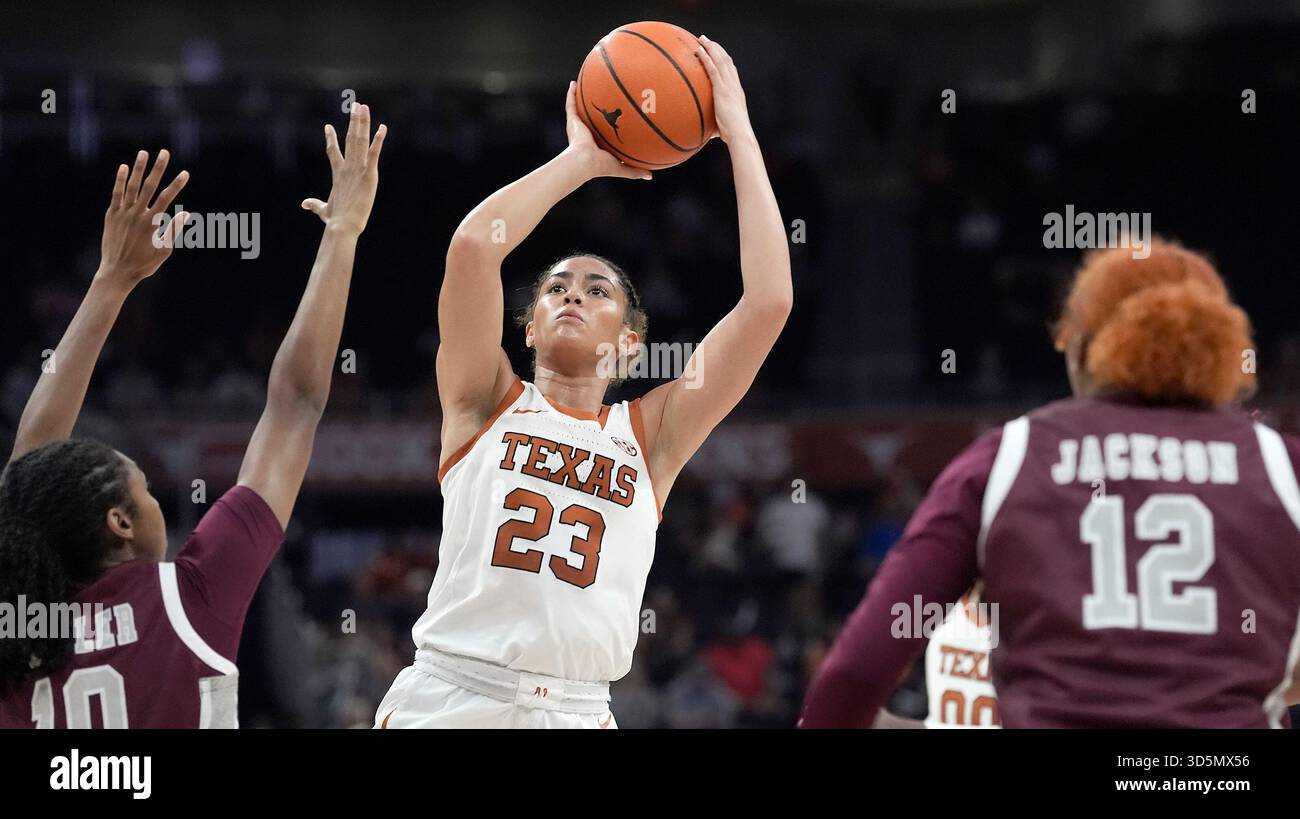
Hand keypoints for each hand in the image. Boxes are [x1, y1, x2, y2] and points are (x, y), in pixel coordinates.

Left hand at [97, 149, 188, 288]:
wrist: (117, 272)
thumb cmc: (144, 264)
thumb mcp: (164, 251)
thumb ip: (174, 231)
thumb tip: (186, 214)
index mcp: (152, 223)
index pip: (167, 198)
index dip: (177, 185)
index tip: (185, 173)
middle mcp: (137, 214)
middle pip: (149, 186)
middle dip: (158, 169)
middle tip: (164, 153)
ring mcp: (123, 213)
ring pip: (131, 186)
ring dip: (138, 168)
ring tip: (143, 153)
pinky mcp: (112, 215)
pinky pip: (116, 194)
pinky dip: (119, 180)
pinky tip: (123, 167)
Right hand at [302, 103, 386, 233]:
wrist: (342, 225)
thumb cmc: (335, 220)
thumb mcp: (324, 210)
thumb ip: (315, 205)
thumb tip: (304, 204)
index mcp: (338, 174)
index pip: (332, 152)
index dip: (331, 139)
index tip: (328, 126)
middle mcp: (347, 167)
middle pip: (350, 139)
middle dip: (353, 121)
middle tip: (355, 105)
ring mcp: (358, 169)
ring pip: (360, 140)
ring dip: (362, 123)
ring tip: (363, 107)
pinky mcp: (369, 174)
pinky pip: (374, 153)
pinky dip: (379, 140)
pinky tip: (383, 128)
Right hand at [564, 81, 651, 180]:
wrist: (585, 161)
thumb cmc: (602, 166)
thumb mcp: (623, 168)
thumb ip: (636, 171)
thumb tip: (651, 177)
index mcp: (598, 144)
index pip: (604, 134)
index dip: (609, 127)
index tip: (616, 118)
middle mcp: (587, 134)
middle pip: (592, 119)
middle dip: (596, 110)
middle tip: (604, 98)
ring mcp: (578, 127)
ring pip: (580, 109)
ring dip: (581, 99)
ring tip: (585, 86)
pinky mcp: (572, 122)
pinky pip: (571, 104)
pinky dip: (571, 94)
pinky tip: (573, 83)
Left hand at [696, 36, 754, 145]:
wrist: (740, 134)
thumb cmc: (732, 135)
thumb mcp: (723, 126)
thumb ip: (714, 125)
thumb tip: (705, 133)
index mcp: (736, 91)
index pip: (731, 70)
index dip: (724, 58)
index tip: (716, 51)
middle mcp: (734, 85)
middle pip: (726, 60)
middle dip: (716, 48)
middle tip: (706, 40)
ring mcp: (729, 86)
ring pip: (720, 60)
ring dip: (710, 47)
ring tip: (701, 39)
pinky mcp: (722, 90)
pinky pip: (713, 70)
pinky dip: (706, 58)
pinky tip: (699, 51)